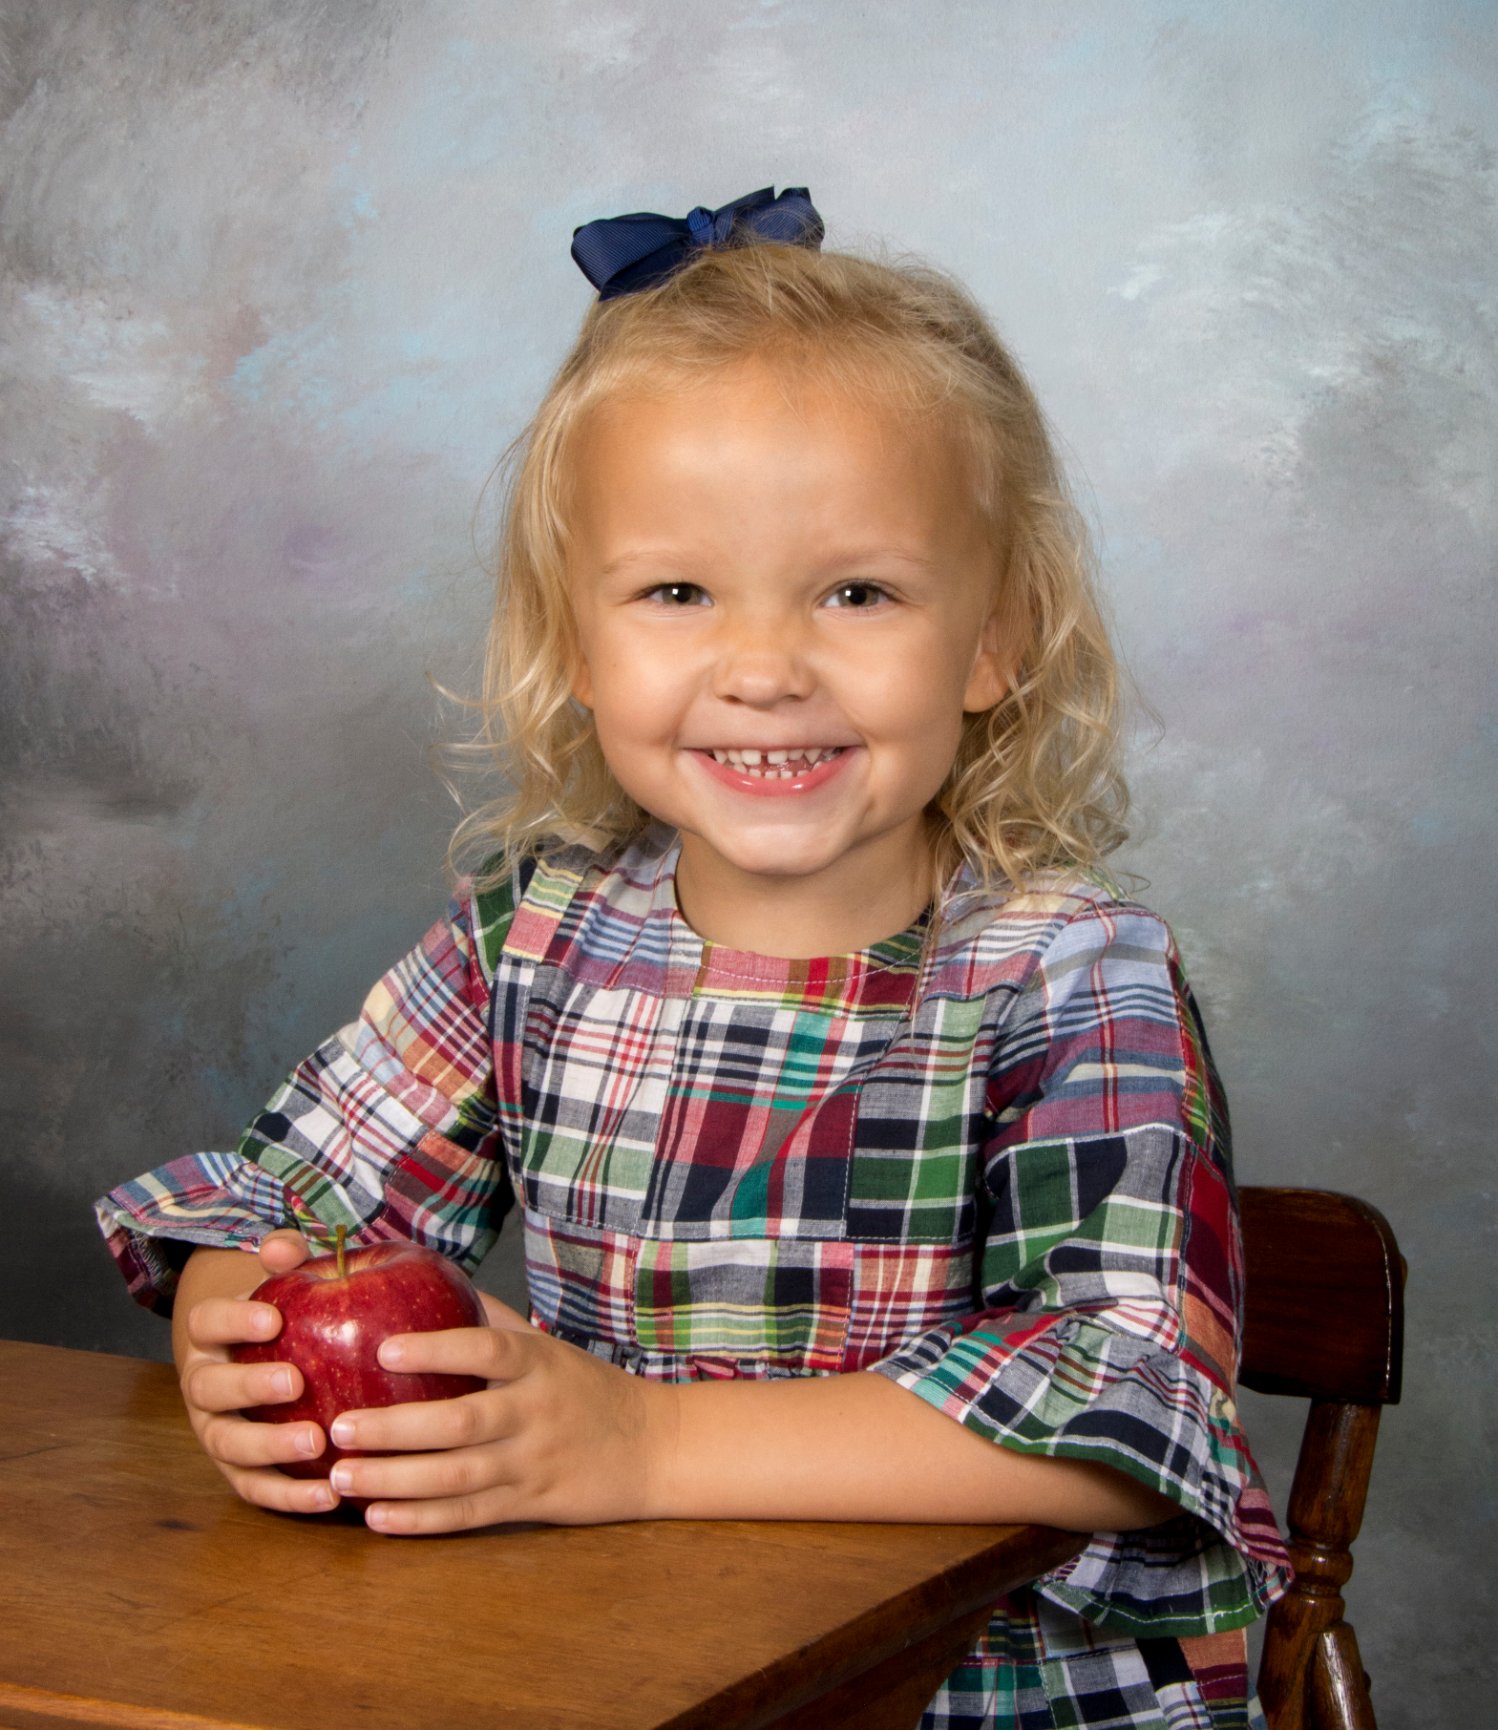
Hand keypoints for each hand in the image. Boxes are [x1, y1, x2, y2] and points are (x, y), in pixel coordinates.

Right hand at [173, 1230, 339, 1515]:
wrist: (266, 1359)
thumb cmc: (286, 1314)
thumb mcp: (284, 1282)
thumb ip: (286, 1260)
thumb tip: (284, 1246)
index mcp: (210, 1334)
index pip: (207, 1322)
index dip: (234, 1319)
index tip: (273, 1318)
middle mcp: (205, 1386)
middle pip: (211, 1389)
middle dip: (250, 1387)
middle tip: (295, 1382)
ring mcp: (218, 1432)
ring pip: (229, 1446)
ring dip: (269, 1448)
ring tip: (316, 1442)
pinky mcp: (241, 1472)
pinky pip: (257, 1489)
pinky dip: (290, 1496)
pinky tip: (330, 1494)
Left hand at [322, 1295, 672, 1534]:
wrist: (651, 1447)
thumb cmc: (585, 1387)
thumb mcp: (548, 1347)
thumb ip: (494, 1322)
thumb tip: (430, 1282)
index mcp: (538, 1363)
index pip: (487, 1350)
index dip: (436, 1349)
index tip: (383, 1348)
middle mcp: (536, 1412)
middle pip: (460, 1422)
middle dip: (395, 1427)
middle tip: (338, 1426)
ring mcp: (533, 1462)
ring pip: (457, 1476)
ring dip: (395, 1478)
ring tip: (341, 1475)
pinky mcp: (530, 1505)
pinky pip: (469, 1516)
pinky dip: (421, 1520)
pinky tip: (377, 1517)